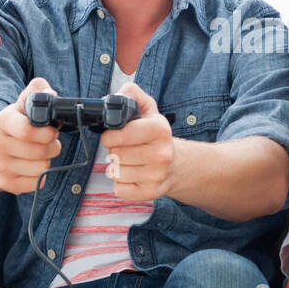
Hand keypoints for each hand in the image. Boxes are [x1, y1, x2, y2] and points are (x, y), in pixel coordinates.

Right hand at [0, 78, 62, 194]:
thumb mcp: (24, 103)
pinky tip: (33, 166)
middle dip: (53, 145)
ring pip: (41, 168)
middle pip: (40, 151)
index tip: (52, 130)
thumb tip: (50, 94)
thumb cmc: (17, 124)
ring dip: (47, 160)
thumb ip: (39, 91)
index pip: (27, 131)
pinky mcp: (5, 183)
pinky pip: (37, 182)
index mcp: (2, 121)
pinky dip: (41, 176)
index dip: (47, 132)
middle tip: (49, 141)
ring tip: (39, 153)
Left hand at [99, 83, 174, 201]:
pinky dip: (121, 184)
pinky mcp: (151, 192)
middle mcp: (162, 154)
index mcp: (160, 130)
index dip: (110, 135)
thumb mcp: (148, 109)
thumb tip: (116, 97)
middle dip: (114, 150)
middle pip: (115, 154)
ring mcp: (157, 175)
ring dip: (117, 167)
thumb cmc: (156, 136)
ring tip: (130, 161)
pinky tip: (132, 175)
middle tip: (125, 148)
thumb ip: (131, 94)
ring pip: (115, 172)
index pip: (120, 134)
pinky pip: (119, 190)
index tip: (114, 134)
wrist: (178, 164)